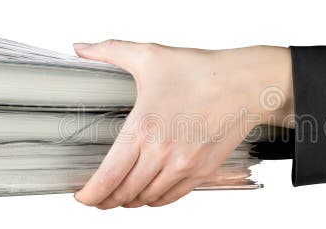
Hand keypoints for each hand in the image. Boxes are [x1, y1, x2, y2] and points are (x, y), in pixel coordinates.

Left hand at [72, 40, 292, 208]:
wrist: (244, 84)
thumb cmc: (201, 71)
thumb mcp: (150, 56)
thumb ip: (110, 50)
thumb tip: (81, 48)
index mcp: (144, 128)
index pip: (108, 176)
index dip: (91, 194)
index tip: (82, 196)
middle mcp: (163, 153)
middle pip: (125, 193)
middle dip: (107, 200)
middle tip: (98, 197)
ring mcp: (184, 166)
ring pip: (147, 199)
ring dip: (130, 201)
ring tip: (121, 194)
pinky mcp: (202, 172)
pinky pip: (171, 198)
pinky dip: (155, 200)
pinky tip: (148, 192)